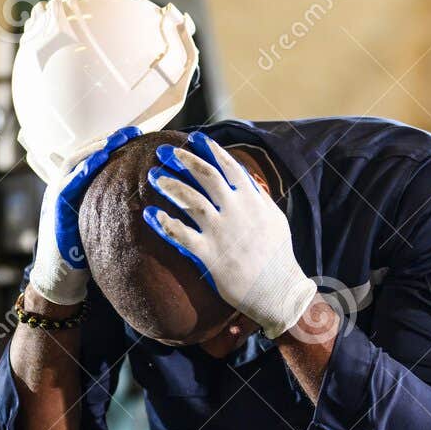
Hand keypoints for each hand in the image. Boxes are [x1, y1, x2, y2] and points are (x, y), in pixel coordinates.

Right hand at [25, 126, 142, 305]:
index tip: (136, 134)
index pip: (92, 156)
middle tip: (132, 131)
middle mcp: (63, 187)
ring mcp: (56, 197)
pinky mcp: (54, 210)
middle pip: (83, 153)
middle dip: (107, 140)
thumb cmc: (83, 253)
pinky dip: (81, 171)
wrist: (61, 278)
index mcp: (75, 188)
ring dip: (95, 149)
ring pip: (73, 163)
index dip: (113, 143)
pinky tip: (98, 161)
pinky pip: (66, 185)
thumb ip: (111, 206)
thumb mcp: (98, 223)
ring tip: (116, 140)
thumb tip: (144, 197)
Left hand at [143, 131, 317, 339]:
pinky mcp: (209, 254)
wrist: (279, 291)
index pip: (229, 166)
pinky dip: (164, 223)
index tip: (195, 139)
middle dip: (184, 160)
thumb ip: (258, 198)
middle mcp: (236, 211)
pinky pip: (181, 235)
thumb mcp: (275, 219)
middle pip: (205, 176)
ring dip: (170, 185)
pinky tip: (151, 214)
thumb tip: (246, 179)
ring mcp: (222, 232)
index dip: (210, 150)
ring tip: (154, 177)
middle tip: (165, 152)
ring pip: (190, 200)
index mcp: (253, 200)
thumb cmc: (278, 256)